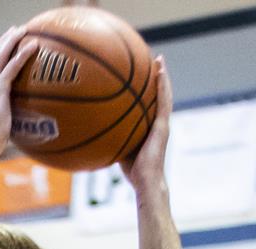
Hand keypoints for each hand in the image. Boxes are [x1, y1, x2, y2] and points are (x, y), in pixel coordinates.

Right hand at [0, 26, 37, 152]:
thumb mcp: (2, 121)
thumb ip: (10, 113)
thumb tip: (27, 120)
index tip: (7, 42)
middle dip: (4, 40)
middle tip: (16, 30)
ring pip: (0, 55)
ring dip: (12, 40)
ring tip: (24, 30)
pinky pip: (12, 67)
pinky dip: (22, 54)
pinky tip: (33, 46)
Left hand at [119, 57, 171, 191]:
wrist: (146, 181)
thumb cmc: (132, 170)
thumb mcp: (118, 147)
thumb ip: (112, 135)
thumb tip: (91, 127)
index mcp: (150, 128)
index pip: (149, 106)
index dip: (147, 91)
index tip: (143, 76)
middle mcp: (158, 124)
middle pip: (159, 97)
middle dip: (156, 79)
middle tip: (153, 61)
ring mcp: (162, 124)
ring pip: (165, 96)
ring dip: (163, 77)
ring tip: (159, 60)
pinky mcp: (163, 127)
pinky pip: (163, 102)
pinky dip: (163, 86)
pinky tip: (160, 72)